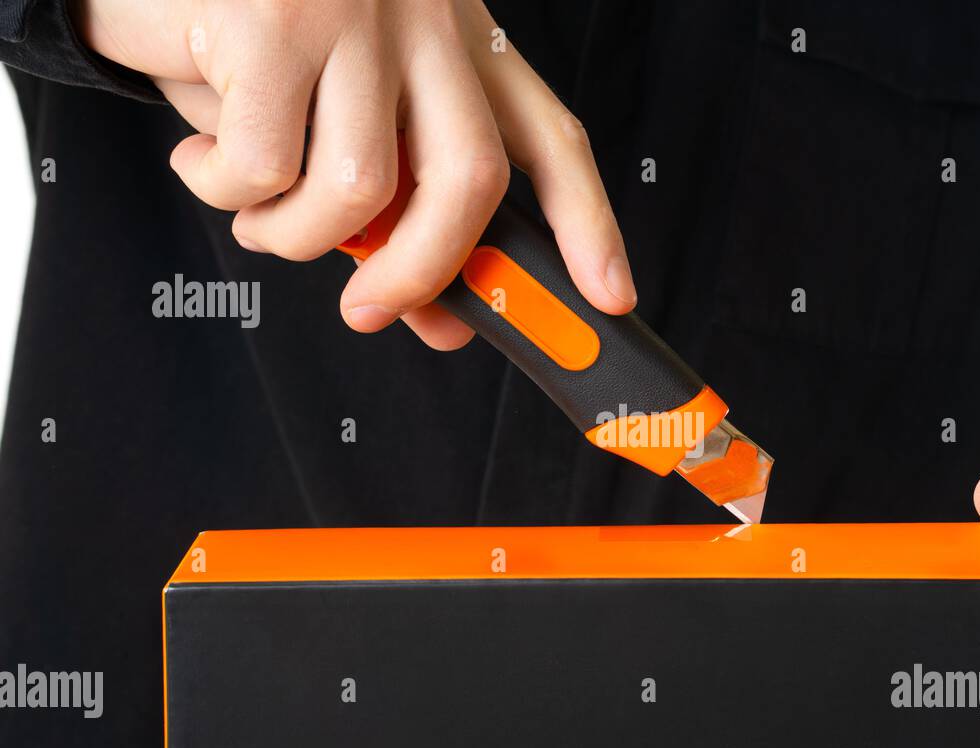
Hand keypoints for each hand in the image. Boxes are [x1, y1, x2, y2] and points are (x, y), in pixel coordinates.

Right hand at [75, 0, 635, 347]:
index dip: (587, 224)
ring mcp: (352, 14)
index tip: (610, 296)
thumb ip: (396, 211)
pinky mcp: (269, 18)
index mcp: (458, 42)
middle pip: (472, 179)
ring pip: (358, 190)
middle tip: (372, 309)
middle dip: (425, 271)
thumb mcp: (343, 121)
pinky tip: (202, 160)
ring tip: (255, 210)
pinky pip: (262, 168)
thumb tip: (438, 319)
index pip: (548, 137)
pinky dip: (223, 191)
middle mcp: (423, 20)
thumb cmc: (255, 42)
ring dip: (293, 235)